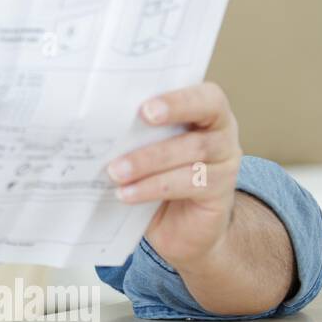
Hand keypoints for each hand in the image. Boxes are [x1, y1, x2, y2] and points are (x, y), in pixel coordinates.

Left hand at [106, 81, 241, 270]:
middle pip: (205, 118)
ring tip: (115, 172)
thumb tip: (96, 122)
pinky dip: (153, 187)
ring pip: (194, 152)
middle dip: (169, 117)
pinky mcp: (220, 192)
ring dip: (149, 160)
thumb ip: (135, 131)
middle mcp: (222, 133)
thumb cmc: (158, 174)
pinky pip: (190, 184)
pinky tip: (126, 194)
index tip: (146, 107)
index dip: (179, 98)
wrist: (182, 226)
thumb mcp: (147, 147)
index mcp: (205, 112)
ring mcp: (225, 163)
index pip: (205, 95)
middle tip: (135, 125)